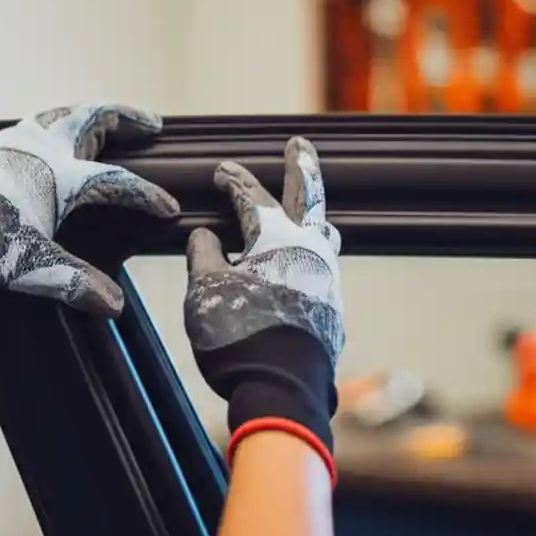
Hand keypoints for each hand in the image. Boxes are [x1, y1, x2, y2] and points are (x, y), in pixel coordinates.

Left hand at [0, 104, 179, 327]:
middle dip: (126, 118)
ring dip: (90, 116)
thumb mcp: (28, 269)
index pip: (117, 181)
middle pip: (93, 118)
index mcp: (60, 175)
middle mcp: (40, 148)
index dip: (147, 196)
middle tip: (151, 125)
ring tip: (106, 124)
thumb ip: (75, 284)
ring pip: (62, 115)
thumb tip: (116, 307)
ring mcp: (12, 141)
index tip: (169, 210)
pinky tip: (53, 140)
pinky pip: (36, 124)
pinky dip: (58, 124)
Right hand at [184, 136, 343, 483]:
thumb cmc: (238, 337)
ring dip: (314, 216)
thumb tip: (205, 235)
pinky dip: (309, 258)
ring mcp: (327, 279)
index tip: (219, 171)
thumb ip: (204, 256)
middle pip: (308, 196)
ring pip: (324, 234)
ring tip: (310, 209)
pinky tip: (302, 269)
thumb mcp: (204, 292)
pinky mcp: (332, 309)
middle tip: (299, 144)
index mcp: (275, 237)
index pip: (252, 196)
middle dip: (301, 167)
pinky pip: (323, 270)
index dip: (233, 180)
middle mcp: (309, 250)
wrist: (283, 391)